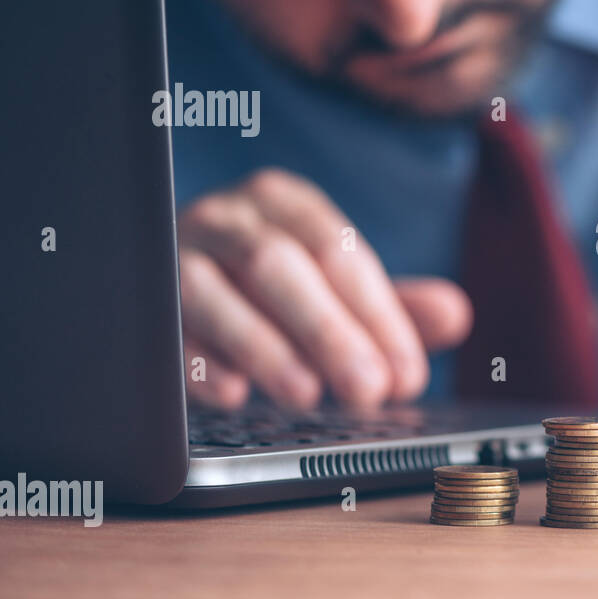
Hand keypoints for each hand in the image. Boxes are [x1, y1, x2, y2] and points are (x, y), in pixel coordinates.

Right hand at [178, 168, 471, 408]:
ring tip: (308, 395)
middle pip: (279, 267)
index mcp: (283, 203)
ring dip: (263, 347)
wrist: (177, 269)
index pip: (339, 252)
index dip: (379, 315)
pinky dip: (198, 364)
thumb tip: (456, 316)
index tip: (408, 374)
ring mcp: (173, 256)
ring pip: (213, 293)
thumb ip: (394, 304)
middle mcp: (226, 219)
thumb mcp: (337, 286)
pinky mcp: (140, 302)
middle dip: (329, 332)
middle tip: (370, 390)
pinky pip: (163, 330)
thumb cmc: (272, 283)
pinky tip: (233, 395)